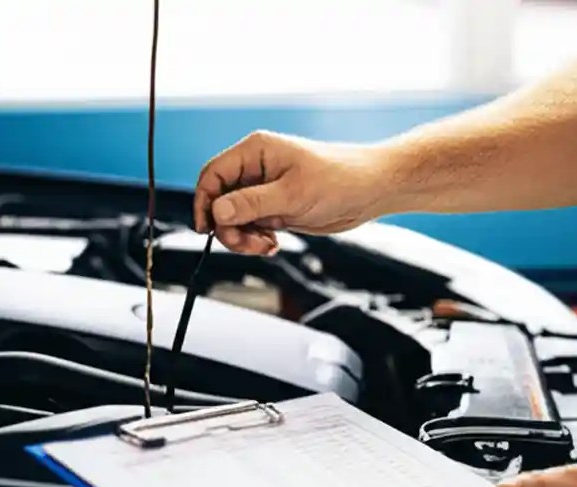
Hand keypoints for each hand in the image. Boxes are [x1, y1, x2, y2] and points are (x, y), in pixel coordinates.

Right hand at [193, 131, 388, 254]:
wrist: (372, 190)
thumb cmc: (341, 179)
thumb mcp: (293, 194)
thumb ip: (252, 203)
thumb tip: (218, 210)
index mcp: (255, 152)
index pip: (213, 175)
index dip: (204, 202)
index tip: (207, 228)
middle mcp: (256, 169)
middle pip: (219, 200)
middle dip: (228, 226)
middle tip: (246, 243)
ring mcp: (264, 190)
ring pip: (233, 218)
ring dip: (242, 237)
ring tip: (266, 244)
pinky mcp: (275, 208)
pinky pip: (250, 226)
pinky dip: (255, 240)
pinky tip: (273, 243)